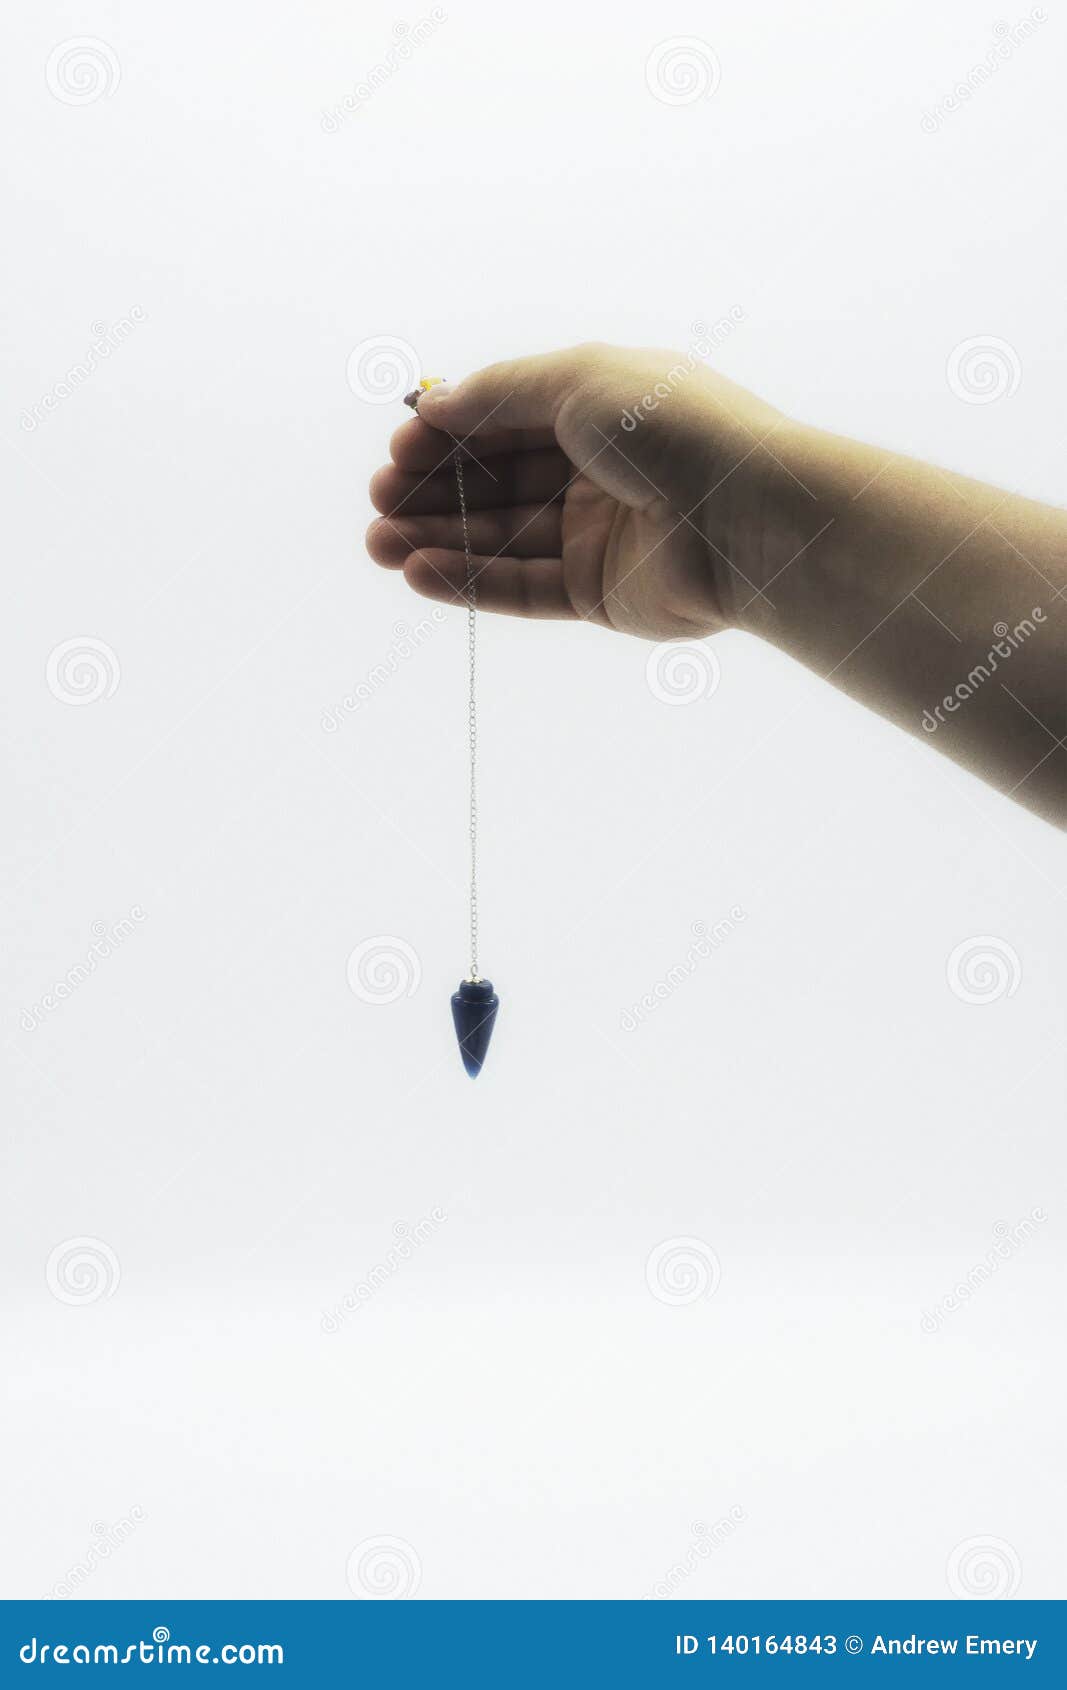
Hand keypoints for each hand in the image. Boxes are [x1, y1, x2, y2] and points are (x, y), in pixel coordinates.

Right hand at [366, 344, 789, 640]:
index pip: (508, 420)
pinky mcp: (600, 595)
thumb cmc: (673, 430)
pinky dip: (471, 582)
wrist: (746, 518)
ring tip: (378, 545)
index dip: (450, 434)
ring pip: (503, 539)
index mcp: (603, 408)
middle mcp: (601, 470)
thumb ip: (499, 392)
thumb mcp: (577, 380)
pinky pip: (524, 589)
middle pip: (499, 482)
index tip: (397, 448)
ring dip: (438, 539)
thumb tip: (435, 403)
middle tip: (377, 502)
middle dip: (433, 491)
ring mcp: (600, 535)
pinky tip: (418, 574)